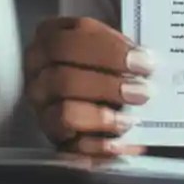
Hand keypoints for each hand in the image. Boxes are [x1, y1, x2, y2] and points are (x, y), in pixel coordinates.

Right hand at [23, 16, 155, 155]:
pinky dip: (96, 145)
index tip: (142, 62)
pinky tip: (117, 144)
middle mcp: (38, 70)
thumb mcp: (113, 44)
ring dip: (101, 116)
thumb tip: (145, 62)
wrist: (105, 91)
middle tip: (142, 92)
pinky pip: (70, 145)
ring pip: (64, 113)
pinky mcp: (51, 134)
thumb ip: (122, 49)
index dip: (108, 52)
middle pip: (63, 78)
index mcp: (50, 38)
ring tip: (129, 119)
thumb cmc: (108, 61)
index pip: (69, 41)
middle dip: (107, 87)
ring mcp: (41, 104)